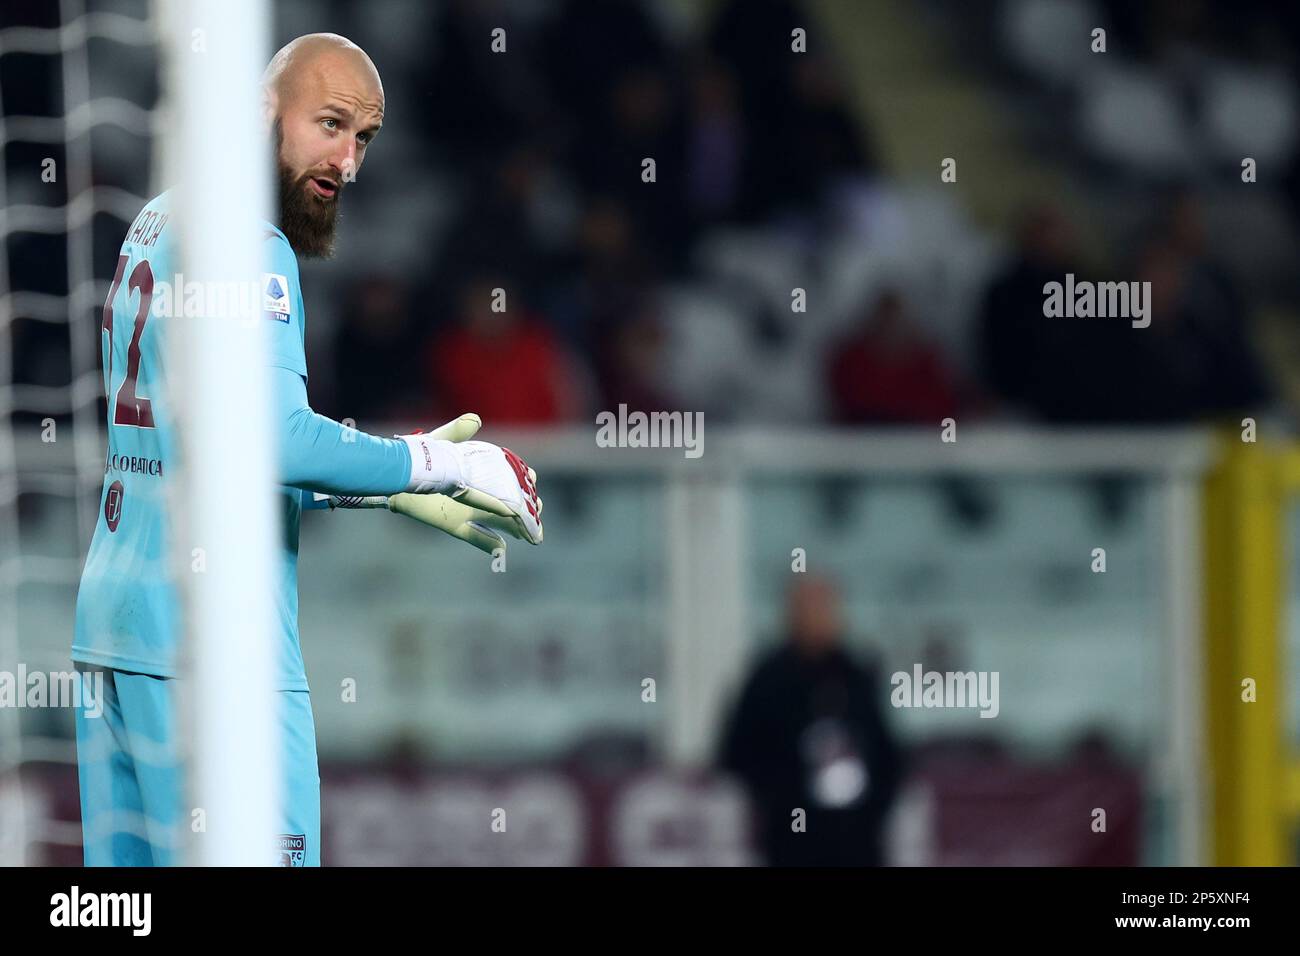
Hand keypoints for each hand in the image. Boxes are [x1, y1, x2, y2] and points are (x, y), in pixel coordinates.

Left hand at [392, 414, 542, 548]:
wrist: (399, 476)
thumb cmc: (422, 456)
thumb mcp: (441, 441)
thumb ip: (457, 431)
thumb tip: (475, 419)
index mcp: (481, 474)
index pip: (512, 477)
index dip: (526, 480)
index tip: (532, 480)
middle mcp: (480, 494)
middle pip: (513, 502)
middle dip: (529, 506)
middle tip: (536, 509)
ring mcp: (469, 511)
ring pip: (500, 521)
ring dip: (518, 527)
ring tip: (533, 534)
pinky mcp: (454, 524)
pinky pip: (475, 537)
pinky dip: (489, 544)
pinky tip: (503, 548)